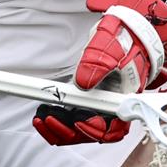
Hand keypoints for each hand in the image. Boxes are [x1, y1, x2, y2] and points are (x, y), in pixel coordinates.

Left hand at [32, 0, 166, 145]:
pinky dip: (58, 120)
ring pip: (79, 130)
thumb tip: (83, 82)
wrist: (126, 33)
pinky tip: (43, 112)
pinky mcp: (87, 101)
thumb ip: (99, 62)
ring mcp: (99, 106)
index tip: (75, 120)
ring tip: (40, 117)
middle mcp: (112, 108)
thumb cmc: (124, 41)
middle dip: (68, 131)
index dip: (93, 128)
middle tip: (46, 119)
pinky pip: (72, 119)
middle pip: (91, 133)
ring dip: (59, 128)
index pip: (112, 129)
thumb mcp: (112, 47)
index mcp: (124, 101)